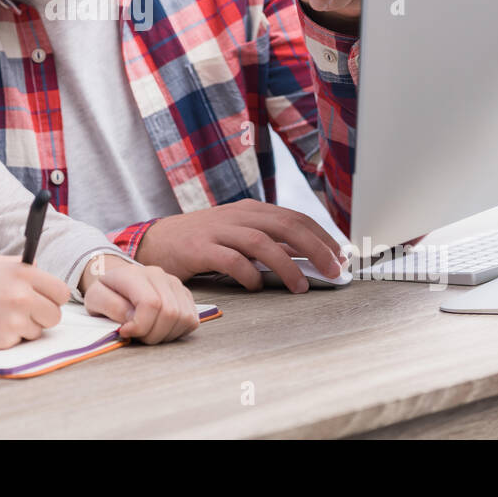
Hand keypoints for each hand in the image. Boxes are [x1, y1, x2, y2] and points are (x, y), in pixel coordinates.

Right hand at [0, 255, 70, 348]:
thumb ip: (20, 266)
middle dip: (43, 316)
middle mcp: (22, 296)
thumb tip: (41, 269)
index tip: (46, 301)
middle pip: (55, 315)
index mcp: (22, 273)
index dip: (54, 298)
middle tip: (24, 314)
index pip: (61, 291)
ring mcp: (14, 320)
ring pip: (38, 331)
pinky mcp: (4, 341)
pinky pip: (18, 342)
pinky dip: (8, 338)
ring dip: (25, 328)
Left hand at [78, 255, 198, 343]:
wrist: (117, 281)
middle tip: (137, 335)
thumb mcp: (95, 298)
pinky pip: (192, 320)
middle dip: (152, 334)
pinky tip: (160, 329)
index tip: (125, 331)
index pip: (151, 303)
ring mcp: (175, 284)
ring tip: (147, 332)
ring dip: (165, 335)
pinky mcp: (185, 295)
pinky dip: (177, 332)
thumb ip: (110, 306)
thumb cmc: (107, 292)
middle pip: (170, 313)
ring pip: (184, 318)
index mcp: (134, 274)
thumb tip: (130, 318)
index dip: (140, 326)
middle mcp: (158, 275)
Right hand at [134, 200, 348, 292]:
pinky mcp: (199, 248)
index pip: (295, 217)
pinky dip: (248, 274)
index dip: (321, 236)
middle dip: (315, 248)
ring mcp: (218, 231)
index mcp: (250, 210)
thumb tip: (307, 259)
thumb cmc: (202, 242)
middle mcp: (237, 216)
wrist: (157, 241)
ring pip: (261, 242)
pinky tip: (256, 286)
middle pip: (285, 225)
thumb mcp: (238, 235)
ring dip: (287, 264)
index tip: (340, 256)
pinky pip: (230, 260)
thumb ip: (268, 243)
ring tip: (301, 286)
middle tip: (333, 270)